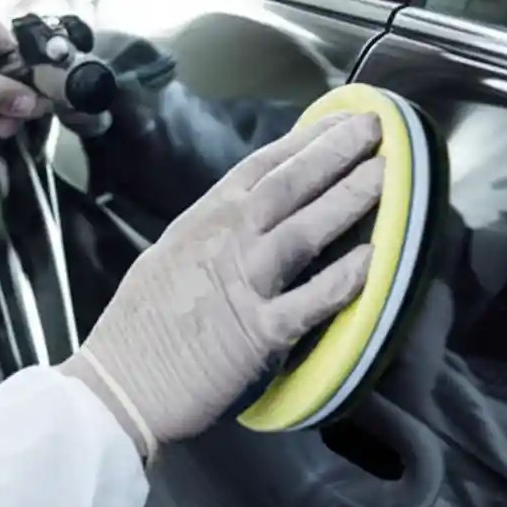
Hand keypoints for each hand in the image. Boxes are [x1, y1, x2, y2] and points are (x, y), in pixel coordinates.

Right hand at [61, 112, 383, 456]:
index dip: (306, 139)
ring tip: (388, 177)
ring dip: (348, 200)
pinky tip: (375, 261)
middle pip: (287, 186)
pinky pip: (308, 302)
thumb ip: (213, 233)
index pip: (260, 167)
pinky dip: (342, 280)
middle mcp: (224, 243)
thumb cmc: (141, 330)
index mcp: (203, 222)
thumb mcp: (170, 258)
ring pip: (303, 231)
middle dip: (334, 153)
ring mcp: (241, 286)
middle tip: (377, 130)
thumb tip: (251, 212)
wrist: (118, 388)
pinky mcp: (258, 335)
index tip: (343, 118)